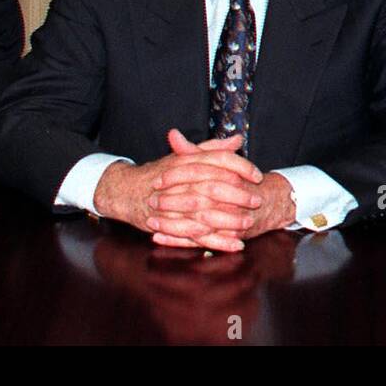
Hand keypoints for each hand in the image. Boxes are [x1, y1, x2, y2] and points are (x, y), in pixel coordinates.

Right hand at [92, 130, 267, 251]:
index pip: (217, 160)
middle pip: (213, 187)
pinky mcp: (169, 225)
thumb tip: (236, 140)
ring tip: (248, 224)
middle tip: (257, 200)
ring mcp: (173, 204)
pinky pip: (196, 235)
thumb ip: (212, 149)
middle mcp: (179, 181)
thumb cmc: (161, 173)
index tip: (257, 175)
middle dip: (238, 196)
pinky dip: (216, 241)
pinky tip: (234, 244)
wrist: (128, 191)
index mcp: (185, 161)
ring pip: (205, 213)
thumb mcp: (186, 156)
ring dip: (229, 220)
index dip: (239, 167)